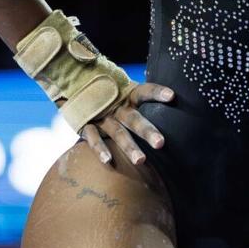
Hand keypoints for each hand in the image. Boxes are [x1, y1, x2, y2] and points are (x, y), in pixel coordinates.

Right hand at [56, 81, 175, 165]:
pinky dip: (100, 149)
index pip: (145, 91)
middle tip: (161, 143)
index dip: (157, 92)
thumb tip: (172, 101)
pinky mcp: (86, 124)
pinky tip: (108, 161)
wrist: (76, 86)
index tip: (172, 96)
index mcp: (129, 94)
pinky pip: (93, 138)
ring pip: (117, 133)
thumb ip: (144, 100)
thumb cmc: (112, 95)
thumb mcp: (127, 91)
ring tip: (141, 161)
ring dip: (129, 147)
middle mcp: (117, 106)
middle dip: (147, 131)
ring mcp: (102, 116)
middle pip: (134, 119)